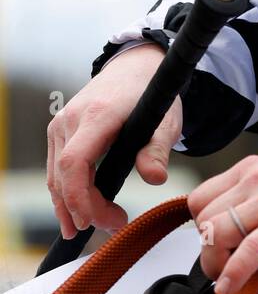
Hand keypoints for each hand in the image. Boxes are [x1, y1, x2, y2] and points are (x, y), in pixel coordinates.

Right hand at [47, 44, 180, 238]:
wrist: (136, 66)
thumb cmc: (151, 93)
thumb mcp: (166, 119)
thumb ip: (158, 149)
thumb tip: (155, 178)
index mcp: (97, 115)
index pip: (74, 163)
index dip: (79, 197)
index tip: (97, 220)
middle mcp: (72, 118)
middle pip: (62, 175)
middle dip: (82, 208)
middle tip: (112, 226)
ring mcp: (61, 123)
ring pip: (55, 175)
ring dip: (70, 206)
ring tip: (95, 227)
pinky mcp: (60, 130)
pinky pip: (56, 168)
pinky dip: (66, 192)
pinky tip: (79, 213)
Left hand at [187, 156, 257, 293]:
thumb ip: (249, 207)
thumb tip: (221, 243)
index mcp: (252, 169)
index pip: (200, 199)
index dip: (203, 228)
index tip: (219, 246)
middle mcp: (256, 178)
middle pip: (203, 218)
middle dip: (209, 249)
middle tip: (226, 265)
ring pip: (216, 232)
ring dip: (217, 263)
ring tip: (231, 276)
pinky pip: (246, 251)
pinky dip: (233, 273)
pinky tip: (233, 286)